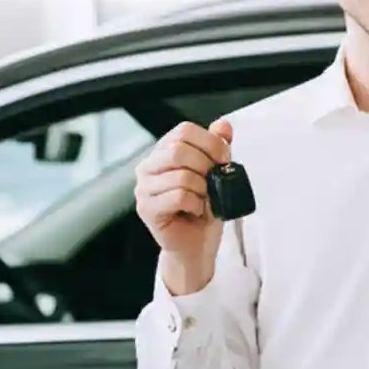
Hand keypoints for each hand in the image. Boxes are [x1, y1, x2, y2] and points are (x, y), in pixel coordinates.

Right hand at [135, 119, 232, 291]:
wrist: (197, 243)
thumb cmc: (204, 207)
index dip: (209, 142)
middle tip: (214, 182)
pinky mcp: (146, 208)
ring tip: (203, 200)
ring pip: (181, 175)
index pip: (184, 131)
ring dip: (202, 190)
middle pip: (178, 150)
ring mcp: (143, 187)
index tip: (224, 159)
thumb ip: (218, 146)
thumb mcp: (216, 172)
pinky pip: (179, 196)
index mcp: (164, 151)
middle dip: (206, 166)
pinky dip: (196, 204)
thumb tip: (224, 124)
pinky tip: (195, 210)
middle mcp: (148, 166)